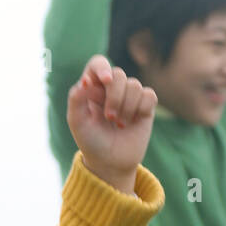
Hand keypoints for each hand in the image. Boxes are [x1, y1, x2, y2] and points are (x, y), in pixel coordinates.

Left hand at [66, 56, 154, 192]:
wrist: (110, 162)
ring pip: (134, 85)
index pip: (98, 63)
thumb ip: (76, 100)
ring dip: (126, 107)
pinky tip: (133, 122)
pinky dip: (141, 109)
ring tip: (119, 124)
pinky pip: (149, 95)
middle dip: (114, 97)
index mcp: (92, 87)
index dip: (102, 67)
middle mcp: (111, 88)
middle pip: (118, 74)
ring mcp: (129, 96)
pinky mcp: (145, 105)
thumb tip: (86, 81)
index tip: (105, 81)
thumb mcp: (77, 122)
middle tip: (109, 117)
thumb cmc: (91, 141)